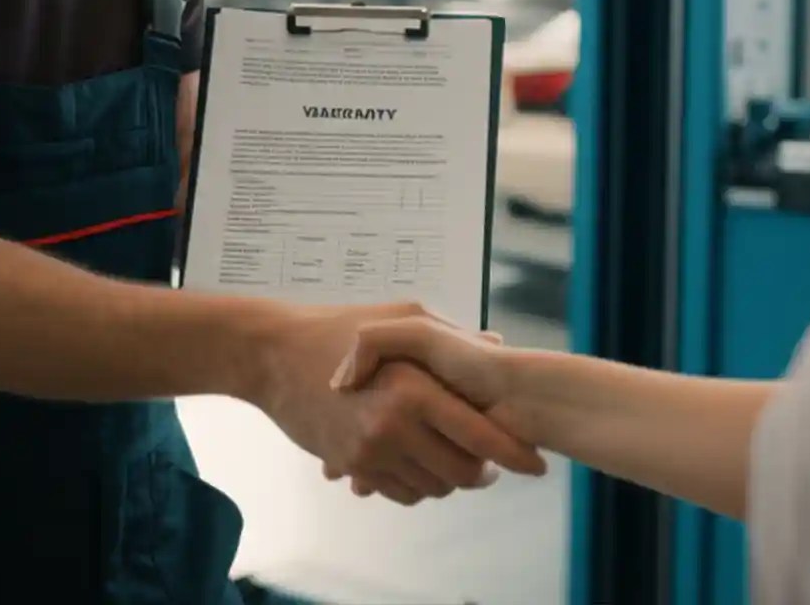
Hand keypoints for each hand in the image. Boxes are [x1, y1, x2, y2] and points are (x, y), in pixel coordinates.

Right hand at [328, 315, 532, 496]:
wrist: (274, 356)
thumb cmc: (339, 327)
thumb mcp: (401, 315)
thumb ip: (453, 334)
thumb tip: (496, 347)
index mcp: (414, 388)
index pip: (480, 435)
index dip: (514, 454)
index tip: (535, 464)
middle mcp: (393, 427)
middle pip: (462, 473)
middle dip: (484, 472)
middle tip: (490, 464)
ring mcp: (369, 452)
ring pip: (433, 488)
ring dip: (450, 480)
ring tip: (454, 461)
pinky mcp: (351, 465)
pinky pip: (400, 494)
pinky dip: (418, 487)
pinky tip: (421, 464)